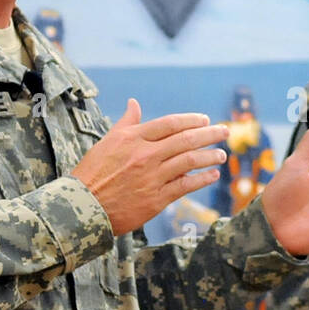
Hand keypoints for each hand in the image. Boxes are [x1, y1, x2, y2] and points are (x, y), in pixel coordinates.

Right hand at [71, 98, 228, 234]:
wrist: (83, 207)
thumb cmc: (93, 173)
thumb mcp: (107, 142)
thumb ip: (126, 123)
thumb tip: (134, 103)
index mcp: (133, 138)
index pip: (170, 123)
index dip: (191, 120)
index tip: (205, 120)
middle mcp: (145, 155)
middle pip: (186, 139)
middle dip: (210, 134)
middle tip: (225, 131)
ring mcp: (152, 177)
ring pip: (190, 161)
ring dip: (209, 156)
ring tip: (221, 154)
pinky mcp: (156, 199)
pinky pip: (186, 186)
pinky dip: (203, 178)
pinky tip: (213, 174)